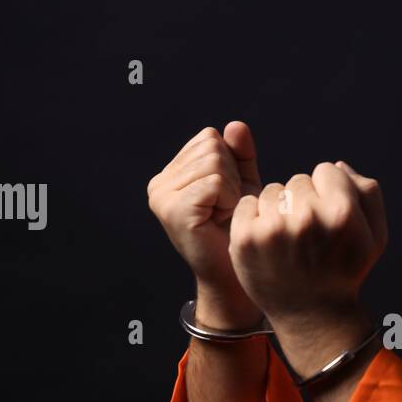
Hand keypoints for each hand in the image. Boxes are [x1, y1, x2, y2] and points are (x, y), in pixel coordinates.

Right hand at [146, 122, 263, 323]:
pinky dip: (229, 199)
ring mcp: (162, 197)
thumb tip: (234, 125)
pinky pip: (214, 181)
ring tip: (225, 215)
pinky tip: (223, 220)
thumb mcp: (243, 186)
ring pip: (214, 162)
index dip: (231, 164)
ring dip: (232, 190)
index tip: (228, 197)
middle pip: (211, 146)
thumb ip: (240, 155)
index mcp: (170, 175)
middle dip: (232, 176)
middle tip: (228, 209)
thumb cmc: (240, 232)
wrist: (237, 275)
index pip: (210, 138)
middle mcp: (159, 185)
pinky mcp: (174, 210)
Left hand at [228, 161, 387, 327]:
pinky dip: (254, 218)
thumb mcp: (374, 237)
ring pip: (272, 191)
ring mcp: (273, 229)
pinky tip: (268, 242)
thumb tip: (338, 166)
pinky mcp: (245, 239)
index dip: (329, 193)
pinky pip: (246, 204)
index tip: (328, 219)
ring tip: (288, 241)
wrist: (312, 316)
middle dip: (303, 201)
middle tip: (308, 236)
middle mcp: (307, 218)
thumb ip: (367, 193)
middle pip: (298, 181)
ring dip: (278, 209)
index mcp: (341, 213)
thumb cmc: (345, 272)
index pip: (327, 171)